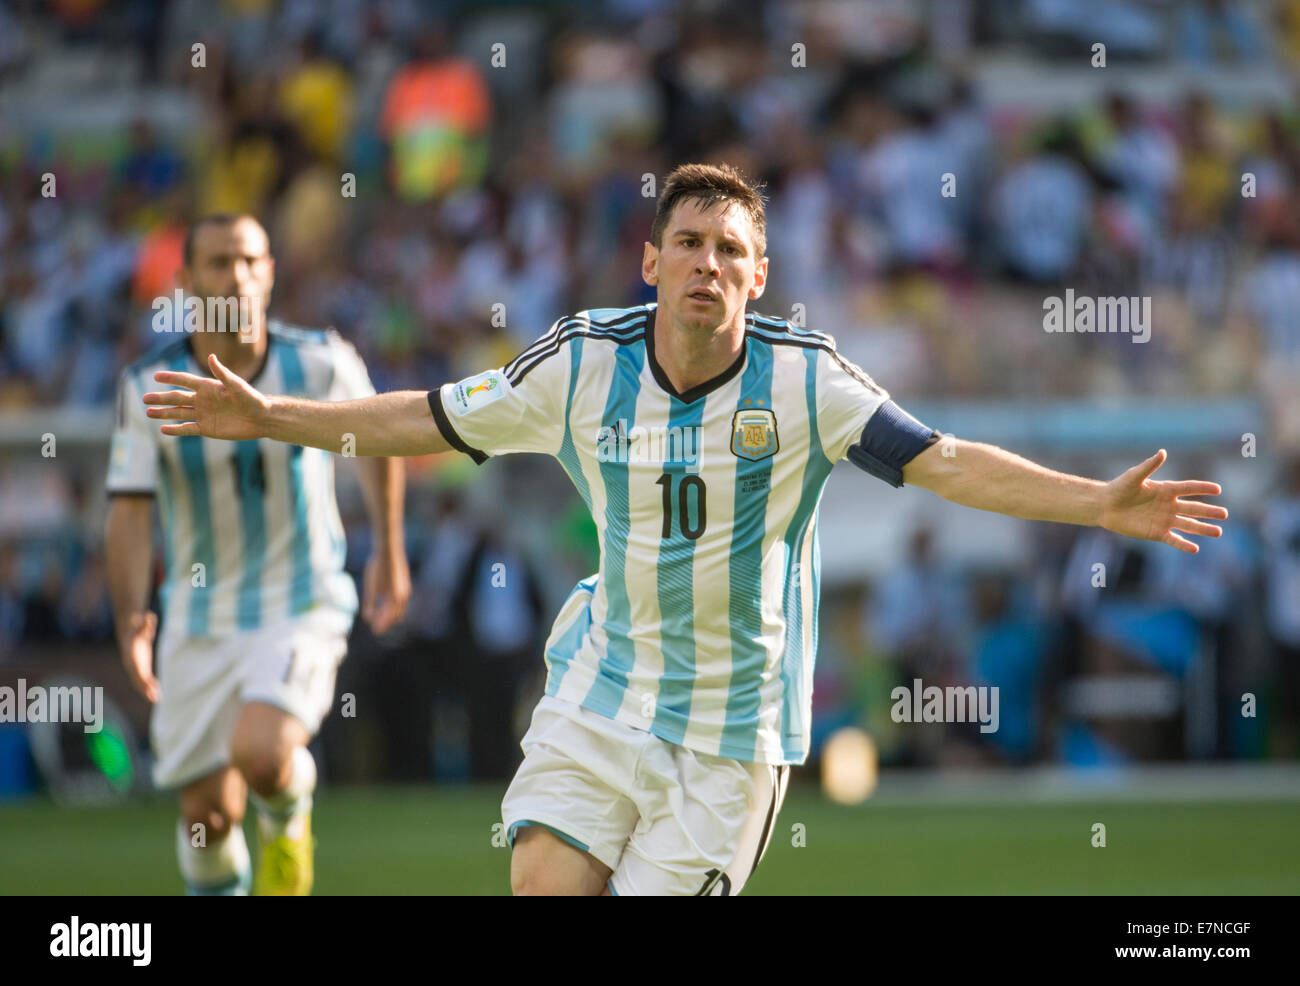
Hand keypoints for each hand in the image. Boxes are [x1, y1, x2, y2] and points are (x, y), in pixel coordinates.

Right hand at [119, 611, 159, 702]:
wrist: (128, 634)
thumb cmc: (137, 629)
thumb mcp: (142, 626)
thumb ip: (146, 624)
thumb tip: (149, 616)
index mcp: (131, 655)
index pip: (137, 667)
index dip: (141, 674)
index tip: (147, 682)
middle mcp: (132, 664)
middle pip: (138, 677)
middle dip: (145, 687)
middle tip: (153, 697)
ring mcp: (135, 668)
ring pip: (140, 682)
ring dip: (148, 691)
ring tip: (156, 699)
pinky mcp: (141, 669)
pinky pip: (145, 680)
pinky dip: (150, 687)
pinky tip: (157, 695)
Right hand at [143, 353, 268, 440]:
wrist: (262, 418)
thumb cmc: (252, 399)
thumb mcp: (237, 385)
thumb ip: (223, 373)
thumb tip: (211, 356)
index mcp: (208, 387)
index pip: (185, 380)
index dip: (171, 378)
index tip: (156, 376)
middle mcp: (203, 400)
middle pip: (177, 398)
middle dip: (161, 398)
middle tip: (144, 398)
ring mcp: (204, 414)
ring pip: (179, 413)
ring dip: (164, 413)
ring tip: (148, 412)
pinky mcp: (207, 428)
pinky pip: (188, 429)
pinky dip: (176, 430)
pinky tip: (163, 430)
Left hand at [362, 546, 410, 634]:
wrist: (388, 549)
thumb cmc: (378, 567)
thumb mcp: (371, 586)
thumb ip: (370, 603)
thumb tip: (368, 618)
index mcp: (395, 598)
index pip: (389, 618)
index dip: (382, 626)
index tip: (374, 631)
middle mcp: (403, 596)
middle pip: (396, 616)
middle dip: (387, 624)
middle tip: (377, 628)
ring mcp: (405, 590)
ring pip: (400, 609)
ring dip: (391, 616)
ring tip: (381, 619)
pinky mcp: (404, 584)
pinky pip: (401, 602)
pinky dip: (394, 608)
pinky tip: (385, 605)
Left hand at [1099, 449, 1227, 553]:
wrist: (1105, 506)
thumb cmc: (1119, 488)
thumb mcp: (1134, 476)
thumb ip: (1149, 466)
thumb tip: (1163, 452)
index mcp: (1166, 490)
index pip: (1189, 488)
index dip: (1203, 488)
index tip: (1218, 489)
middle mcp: (1169, 505)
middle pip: (1193, 508)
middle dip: (1209, 511)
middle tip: (1224, 514)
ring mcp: (1164, 520)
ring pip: (1188, 525)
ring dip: (1203, 529)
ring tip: (1218, 532)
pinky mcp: (1156, 532)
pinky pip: (1173, 540)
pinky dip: (1183, 544)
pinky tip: (1195, 548)